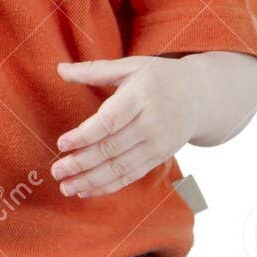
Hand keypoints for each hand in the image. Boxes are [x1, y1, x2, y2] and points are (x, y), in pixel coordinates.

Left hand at [51, 57, 196, 197]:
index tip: (61, 144)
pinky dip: (108, 186)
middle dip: (81, 163)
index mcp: (142, 96)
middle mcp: (152, 123)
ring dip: (91, 181)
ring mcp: (158, 144)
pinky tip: (86, 190)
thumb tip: (59, 69)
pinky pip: (131, 176)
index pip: (109, 121)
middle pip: (112, 148)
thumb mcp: (130, 66)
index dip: (84, 136)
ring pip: (120, 168)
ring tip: (66, 187)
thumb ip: (94, 70)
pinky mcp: (160, 158)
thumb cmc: (158, 77)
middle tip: (56, 171)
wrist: (200, 95)